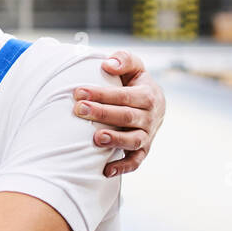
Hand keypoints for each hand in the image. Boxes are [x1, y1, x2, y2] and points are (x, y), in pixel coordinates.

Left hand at [72, 49, 165, 177]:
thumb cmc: (135, 83)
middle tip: (79, 110)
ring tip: (96, 138)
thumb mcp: (134, 66)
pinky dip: (123, 167)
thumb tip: (107, 64)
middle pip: (126, 116)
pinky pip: (136, 161)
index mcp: (148, 95)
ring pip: (134, 140)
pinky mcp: (144, 149)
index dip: (102, 94)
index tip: (78, 92)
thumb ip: (124, 60)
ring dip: (116, 140)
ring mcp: (148, 135)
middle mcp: (151, 117)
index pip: (124, 95)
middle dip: (102, 113)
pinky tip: (106, 170)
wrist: (152, 104)